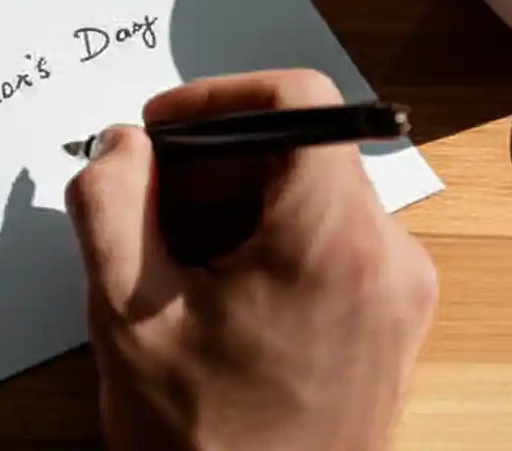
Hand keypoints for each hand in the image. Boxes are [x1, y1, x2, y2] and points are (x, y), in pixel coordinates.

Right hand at [65, 70, 437, 450]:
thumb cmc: (198, 442)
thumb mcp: (125, 314)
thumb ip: (110, 204)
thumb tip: (123, 142)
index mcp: (334, 244)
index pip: (300, 100)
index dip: (217, 95)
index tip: (159, 132)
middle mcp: (390, 258)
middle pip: (300, 149)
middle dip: (213, 163)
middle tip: (147, 209)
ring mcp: (401, 291)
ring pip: (312, 195)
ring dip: (235, 204)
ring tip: (175, 263)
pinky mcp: (394, 319)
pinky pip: (331, 240)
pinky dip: (268, 240)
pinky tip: (216, 293)